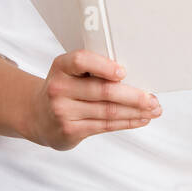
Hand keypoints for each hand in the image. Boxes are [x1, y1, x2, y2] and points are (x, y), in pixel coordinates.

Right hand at [27, 50, 160, 150]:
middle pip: (103, 91)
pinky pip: (105, 125)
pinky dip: (127, 122)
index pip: (81, 61)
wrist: (37, 115)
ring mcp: (63, 111)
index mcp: (61, 66)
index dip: (103, 66)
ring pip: (108, 111)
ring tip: (154, 110)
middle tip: (153, 98)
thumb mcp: (70, 73)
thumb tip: (136, 75)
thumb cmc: (65, 88)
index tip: (123, 72)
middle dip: (133, 96)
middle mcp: (59, 88)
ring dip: (136, 111)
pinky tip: (141, 119)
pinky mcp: (70, 130)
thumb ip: (94, 70)